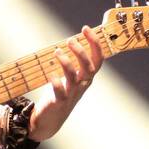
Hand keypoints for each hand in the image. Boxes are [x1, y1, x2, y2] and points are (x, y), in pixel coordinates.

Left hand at [29, 26, 103, 141]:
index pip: (97, 59)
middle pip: (89, 67)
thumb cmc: (60, 94)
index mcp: (87, 77)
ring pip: (75, 77)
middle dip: (81, 52)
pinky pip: (60, 91)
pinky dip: (56, 82)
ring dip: (66, 63)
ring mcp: (71, 93)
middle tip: (70, 40)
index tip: (85, 28)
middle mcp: (82, 84)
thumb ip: (73, 62)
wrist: (50, 120)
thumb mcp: (70, 77)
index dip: (94, 43)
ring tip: (57, 52)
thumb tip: (71, 40)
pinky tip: (50, 74)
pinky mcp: (59, 101)